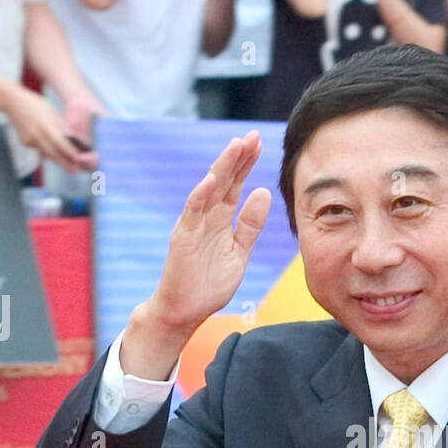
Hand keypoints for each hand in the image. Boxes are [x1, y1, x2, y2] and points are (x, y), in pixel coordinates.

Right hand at [5, 85, 97, 173]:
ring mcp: (29, 140)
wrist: (12, 102)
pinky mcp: (25, 143)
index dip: (69, 152)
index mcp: (44, 125)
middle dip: (65, 163)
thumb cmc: (35, 104)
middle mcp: (36, 135)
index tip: (78, 159)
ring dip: (57, 159)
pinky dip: (46, 149)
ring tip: (69, 166)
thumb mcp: (52, 111)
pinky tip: (47, 143)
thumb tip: (74, 139)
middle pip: (53, 153)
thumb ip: (61, 126)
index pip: (59, 142)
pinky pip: (39, 149)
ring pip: (46, 153)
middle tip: (75, 171)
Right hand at [124, 131, 270, 376]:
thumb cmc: (209, 284)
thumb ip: (250, 225)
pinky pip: (192, 213)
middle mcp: (207, 217)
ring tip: (236, 147)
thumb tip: (264, 193)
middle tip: (252, 136)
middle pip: (224, 181)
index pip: (235, 185)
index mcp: (221, 219)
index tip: (260, 143)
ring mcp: (194, 225)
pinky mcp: (183, 238)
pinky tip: (211, 180)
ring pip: (209, 190)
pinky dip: (200, 196)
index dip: (247, 164)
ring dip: (222, 168)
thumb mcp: (239, 253)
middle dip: (238, 158)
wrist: (184, 311)